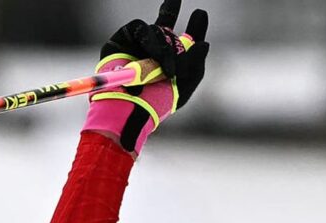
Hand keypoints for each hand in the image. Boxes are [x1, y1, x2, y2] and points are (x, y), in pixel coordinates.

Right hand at [82, 0, 209, 153]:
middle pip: (167, 25)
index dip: (193, 26)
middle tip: (189, 28)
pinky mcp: (121, 40)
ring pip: (157, 29)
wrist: (131, 106)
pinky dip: (152, 41)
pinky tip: (156, 57)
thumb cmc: (158, 101)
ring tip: (169, 71)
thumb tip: (204, 43)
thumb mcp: (184, 84)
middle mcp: (153, 49)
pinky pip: (139, 28)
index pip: (183, 40)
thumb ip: (196, 62)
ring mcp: (137, 44)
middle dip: (178, 30)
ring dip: (166, 49)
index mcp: (169, 60)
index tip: (200, 13)